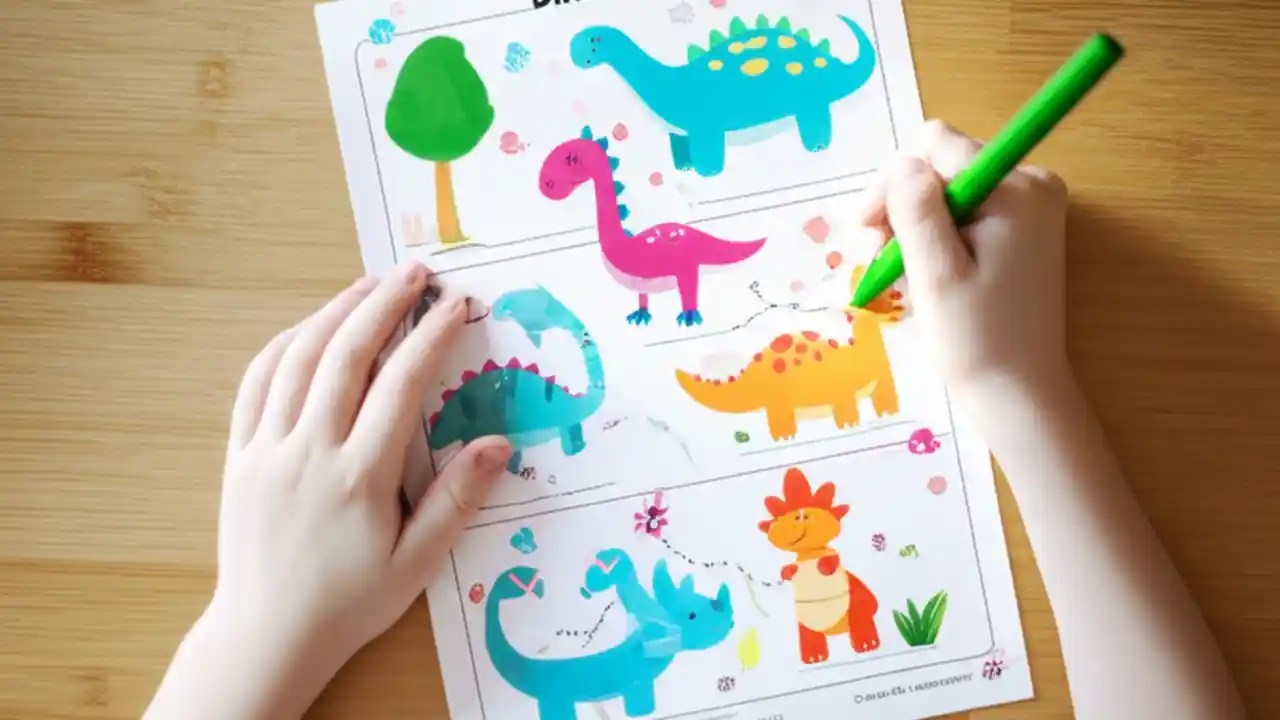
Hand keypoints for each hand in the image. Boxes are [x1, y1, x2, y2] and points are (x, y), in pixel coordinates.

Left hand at [147, 261, 511, 718]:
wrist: (268, 635)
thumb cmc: (351, 602)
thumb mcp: (417, 562)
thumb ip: (456, 500)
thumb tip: (498, 444)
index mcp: (359, 476)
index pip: (400, 385)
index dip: (431, 336)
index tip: (456, 304)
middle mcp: (309, 451)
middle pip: (347, 354)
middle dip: (384, 303)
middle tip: (415, 271)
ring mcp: (267, 449)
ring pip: (298, 358)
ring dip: (335, 311)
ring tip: (368, 284)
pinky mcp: (238, 455)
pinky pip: (255, 383)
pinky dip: (283, 345)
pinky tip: (309, 327)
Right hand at [857, 121, 1071, 396]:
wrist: (1018, 390)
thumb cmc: (975, 339)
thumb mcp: (935, 273)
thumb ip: (916, 210)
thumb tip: (901, 162)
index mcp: (1016, 188)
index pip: (935, 145)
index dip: (893, 183)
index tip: (872, 232)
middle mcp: (1030, 182)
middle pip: (940, 164)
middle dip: (902, 206)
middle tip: (882, 260)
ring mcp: (1029, 204)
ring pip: (946, 188)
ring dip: (914, 226)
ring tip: (904, 275)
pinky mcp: (1021, 226)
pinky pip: (963, 210)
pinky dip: (936, 237)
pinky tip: (927, 274)